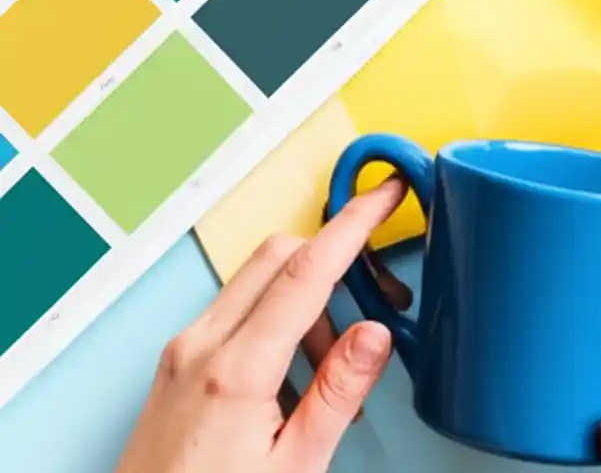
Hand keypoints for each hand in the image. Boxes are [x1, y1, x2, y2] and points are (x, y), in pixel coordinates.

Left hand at [116, 180, 406, 472]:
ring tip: (332, 366)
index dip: (353, 225)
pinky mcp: (176, 361)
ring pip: (257, 281)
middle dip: (334, 257)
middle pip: (278, 256)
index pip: (306, 272)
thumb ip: (338, 395)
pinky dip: (277, 321)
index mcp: (236, 370)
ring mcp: (183, 350)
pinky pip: (236, 312)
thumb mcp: (296, 466)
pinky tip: (295, 375)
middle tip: (379, 290)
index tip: (383, 194)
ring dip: (306, 300)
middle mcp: (200, 346)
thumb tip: (373, 335)